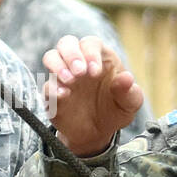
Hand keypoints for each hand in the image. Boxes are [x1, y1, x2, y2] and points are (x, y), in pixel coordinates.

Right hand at [42, 35, 143, 156]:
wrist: (97, 133)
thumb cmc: (115, 110)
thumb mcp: (129, 104)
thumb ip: (129, 91)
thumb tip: (126, 78)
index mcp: (99, 57)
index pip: (91, 44)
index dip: (91, 53)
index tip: (95, 72)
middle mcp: (78, 63)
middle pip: (67, 43)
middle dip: (71, 54)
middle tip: (79, 72)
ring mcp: (63, 77)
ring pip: (51, 57)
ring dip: (57, 65)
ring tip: (70, 81)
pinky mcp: (52, 94)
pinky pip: (47, 86)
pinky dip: (53, 89)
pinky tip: (64, 96)